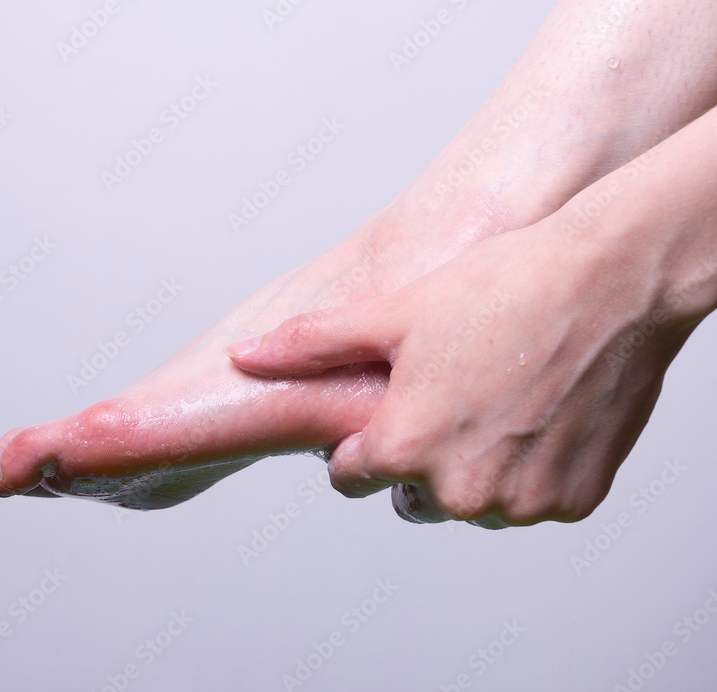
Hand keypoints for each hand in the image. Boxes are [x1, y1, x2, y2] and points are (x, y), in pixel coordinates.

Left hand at [226, 215, 686, 527]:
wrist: (612, 281)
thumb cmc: (503, 288)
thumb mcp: (391, 313)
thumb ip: (309, 347)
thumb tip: (243, 358)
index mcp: (405, 447)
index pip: (347, 476)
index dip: (358, 439)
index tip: (385, 408)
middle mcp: (461, 490)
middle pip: (409, 495)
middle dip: (415, 457)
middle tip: (445, 396)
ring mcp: (521, 502)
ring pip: (469, 503)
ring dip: (471, 469)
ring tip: (491, 403)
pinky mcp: (572, 501)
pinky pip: (528, 502)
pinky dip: (526, 472)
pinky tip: (534, 418)